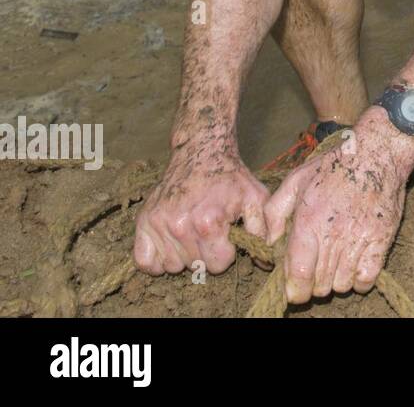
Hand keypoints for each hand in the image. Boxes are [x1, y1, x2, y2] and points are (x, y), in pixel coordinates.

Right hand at [134, 134, 268, 276]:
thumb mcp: (256, 199)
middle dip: (206, 253)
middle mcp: (180, 226)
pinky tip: (171, 246)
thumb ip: (263, 230)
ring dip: (183, 256)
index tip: (227, 236)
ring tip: (192, 233)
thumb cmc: (231, 177)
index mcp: (208, 223)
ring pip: (171, 266)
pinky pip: (143, 261)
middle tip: (210, 231)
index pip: (218, 265)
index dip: (227, 253)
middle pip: (195, 266)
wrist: (201, 153)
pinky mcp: (143, 221)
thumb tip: (264, 261)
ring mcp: (159, 223)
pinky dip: (156, 261)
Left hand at [263, 112, 413, 301]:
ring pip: (342, 284)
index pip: (299, 274)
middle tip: (315, 271)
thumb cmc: (333, 166)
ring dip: (335, 282)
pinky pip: (367, 278)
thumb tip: (268, 244)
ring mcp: (360, 238)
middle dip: (313, 284)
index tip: (294, 290)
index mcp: (309, 221)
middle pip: (320, 284)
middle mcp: (334, 234)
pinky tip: (353, 268)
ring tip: (334, 266)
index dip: (294, 291)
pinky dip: (358, 281)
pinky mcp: (382, 239)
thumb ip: (274, 214)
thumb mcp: (295, 181)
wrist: (377, 153)